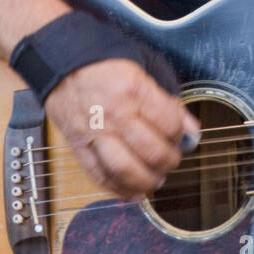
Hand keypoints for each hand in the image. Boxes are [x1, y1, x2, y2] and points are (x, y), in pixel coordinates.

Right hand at [46, 57, 199, 200]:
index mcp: (132, 89)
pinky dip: (119, 189)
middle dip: (169, 161)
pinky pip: (99, 176)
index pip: (169, 124)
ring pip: (125, 170)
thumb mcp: (143, 67)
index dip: (183, 134)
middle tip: (173, 158)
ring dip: (147, 181)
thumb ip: (167, 99)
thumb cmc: (105, 63)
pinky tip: (134, 191)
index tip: (183, 135)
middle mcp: (113, 113)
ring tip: (157, 178)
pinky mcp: (78, 146)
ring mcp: (94, 133)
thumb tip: (190, 130)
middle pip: (151, 152)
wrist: (63, 62)